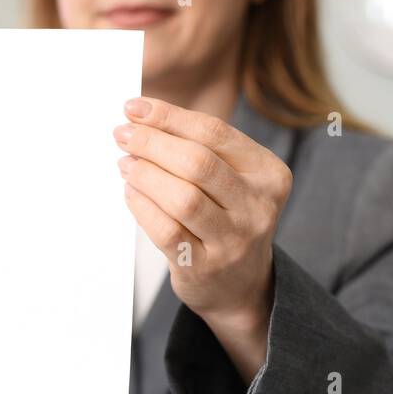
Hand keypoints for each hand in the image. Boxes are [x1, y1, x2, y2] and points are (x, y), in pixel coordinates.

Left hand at [115, 96, 291, 380]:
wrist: (240, 286)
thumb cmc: (228, 220)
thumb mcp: (232, 181)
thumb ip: (200, 149)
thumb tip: (143, 118)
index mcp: (269, 174)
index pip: (214, 133)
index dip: (169, 117)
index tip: (134, 107)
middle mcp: (257, 207)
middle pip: (198, 162)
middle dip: (153, 143)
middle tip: (123, 135)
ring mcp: (233, 241)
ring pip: (183, 198)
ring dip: (145, 175)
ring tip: (125, 164)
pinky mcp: (205, 267)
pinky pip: (166, 230)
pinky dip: (142, 207)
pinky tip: (130, 193)